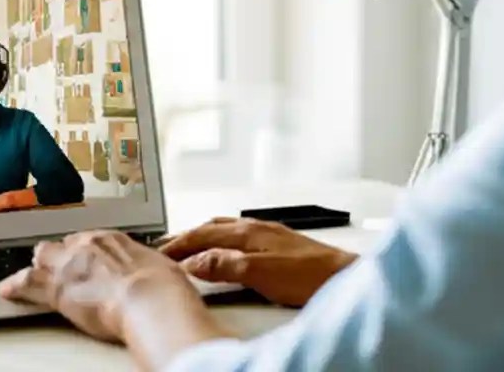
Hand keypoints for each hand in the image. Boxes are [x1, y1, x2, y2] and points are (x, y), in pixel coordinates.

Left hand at [0, 230, 206, 342]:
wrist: (149, 298)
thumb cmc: (162, 287)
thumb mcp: (160, 267)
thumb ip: (148, 268)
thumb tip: (158, 274)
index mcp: (111, 239)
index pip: (86, 241)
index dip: (82, 254)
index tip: (84, 262)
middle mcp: (86, 246)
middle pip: (61, 247)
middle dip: (58, 257)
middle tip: (59, 269)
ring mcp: (68, 266)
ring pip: (42, 260)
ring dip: (38, 268)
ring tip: (29, 277)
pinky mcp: (56, 289)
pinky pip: (27, 283)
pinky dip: (16, 287)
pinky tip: (7, 290)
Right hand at [159, 217, 357, 306]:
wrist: (345, 277)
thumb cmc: (310, 275)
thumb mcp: (260, 273)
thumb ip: (225, 265)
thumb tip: (194, 260)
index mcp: (247, 231)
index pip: (202, 235)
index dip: (178, 245)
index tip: (159, 253)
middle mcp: (256, 227)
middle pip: (210, 228)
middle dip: (185, 236)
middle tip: (164, 247)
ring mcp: (268, 234)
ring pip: (224, 229)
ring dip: (202, 236)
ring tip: (187, 245)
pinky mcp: (278, 244)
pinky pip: (238, 236)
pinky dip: (220, 241)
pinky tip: (225, 249)